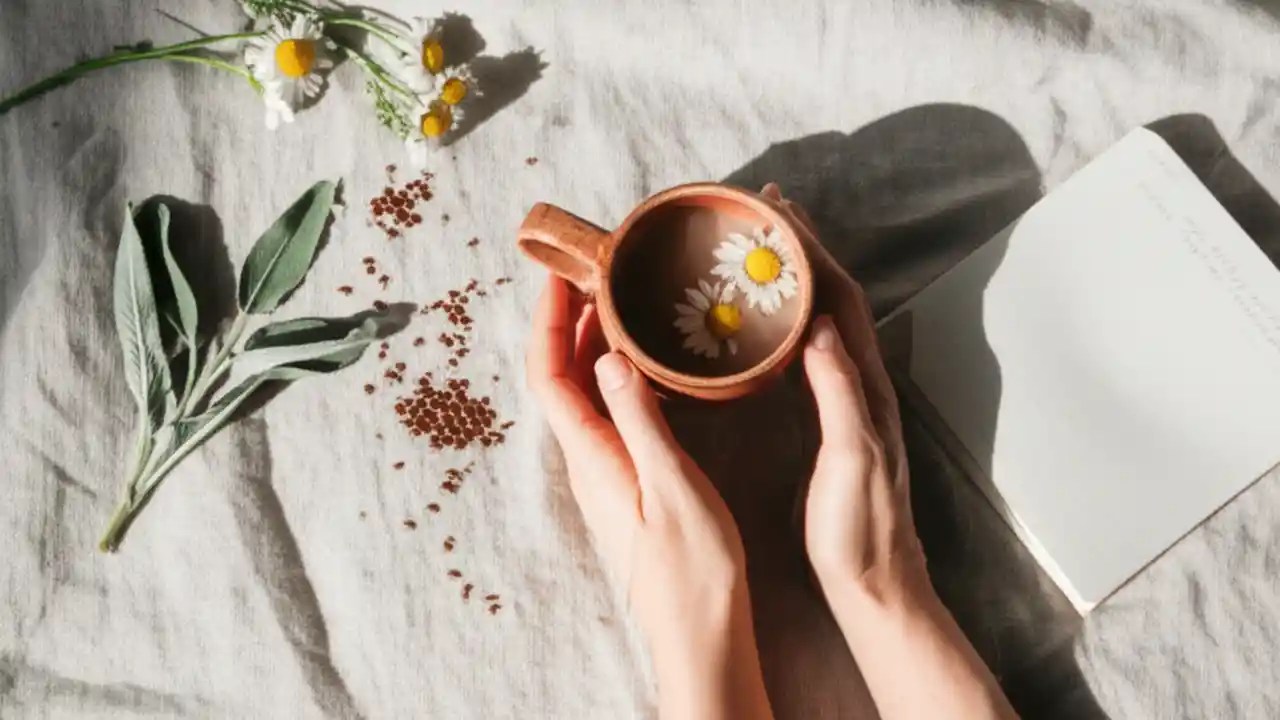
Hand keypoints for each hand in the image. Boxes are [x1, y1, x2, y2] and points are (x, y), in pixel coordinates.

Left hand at [526, 277, 772, 719]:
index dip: (547, 321)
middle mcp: (590, 462)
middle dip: (568, 323)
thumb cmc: (692, 570)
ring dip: (592, 347)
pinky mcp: (627, 484)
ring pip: (585, 396)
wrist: (700, 633)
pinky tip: (645, 366)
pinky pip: (608, 415)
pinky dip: (616, 377)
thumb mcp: (673, 485)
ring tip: (618, 305)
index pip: (549, 376)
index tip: (559, 273)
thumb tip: (607, 358)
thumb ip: (640, 420)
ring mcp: (606, 475)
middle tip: (594, 275)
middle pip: (562, 380)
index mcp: (593, 457)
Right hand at [757, 184, 924, 598]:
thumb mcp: (851, 459)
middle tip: (763, 213)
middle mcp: (862, 385)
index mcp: (867, 387)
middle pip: (833, 298)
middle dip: (803, 250)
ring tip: (760, 252)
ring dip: (796, 280)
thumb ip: (838, 393)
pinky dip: (786, 323)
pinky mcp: (830, 423)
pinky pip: (808, 355)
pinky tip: (764, 325)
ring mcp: (847, 402)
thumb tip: (819, 329)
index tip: (777, 213)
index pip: (840, 299)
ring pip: (821, 322)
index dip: (812, 251)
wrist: (876, 584)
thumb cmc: (862, 530)